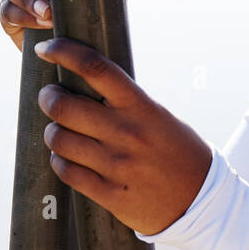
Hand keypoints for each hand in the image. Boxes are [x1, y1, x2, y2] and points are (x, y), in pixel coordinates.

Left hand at [34, 36, 212, 235]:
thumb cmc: (179, 153)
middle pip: (64, 106)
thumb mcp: (159, 118)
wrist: (202, 201)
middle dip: (48, 98)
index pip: (96, 69)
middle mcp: (126, 133)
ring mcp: (116, 165)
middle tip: (49, 97)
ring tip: (60, 131)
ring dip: (52, 132)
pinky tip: (67, 158)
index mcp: (141, 108)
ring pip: (58, 139)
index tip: (46, 48)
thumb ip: (126, 103)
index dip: (64, 52)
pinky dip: (59, 161)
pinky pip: (66, 171)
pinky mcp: (109, 194)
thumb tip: (85, 85)